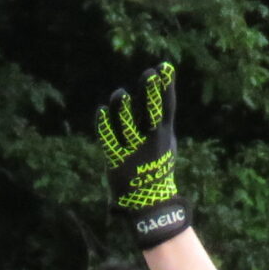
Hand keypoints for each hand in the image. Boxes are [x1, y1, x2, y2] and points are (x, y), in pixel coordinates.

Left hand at [94, 62, 190, 248]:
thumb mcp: (166, 142)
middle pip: (151, 113)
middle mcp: (151, 140)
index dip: (166, 87)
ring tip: (120, 94)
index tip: (164, 67)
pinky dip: (104, 125)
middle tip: (149, 74)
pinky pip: (109, 140)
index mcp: (165, 134)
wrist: (149, 202)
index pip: (167, 107)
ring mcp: (134, 150)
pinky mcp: (117, 160)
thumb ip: (162, 116)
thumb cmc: (157, 165)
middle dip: (151, 93)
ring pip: (127, 125)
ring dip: (123, 109)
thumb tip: (162, 82)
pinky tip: (101, 110)